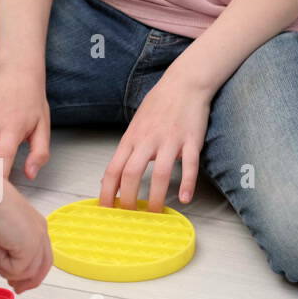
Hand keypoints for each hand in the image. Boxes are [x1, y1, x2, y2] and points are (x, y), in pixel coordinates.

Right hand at [0, 184, 51, 293]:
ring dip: (6, 270)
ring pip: (27, 272)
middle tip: (13, 287)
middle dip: (27, 281)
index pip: (42, 256)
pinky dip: (2, 266)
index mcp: (36, 226)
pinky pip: (17, 270)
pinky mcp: (29, 247)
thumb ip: (8, 250)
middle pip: (42, 267)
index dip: (32, 273)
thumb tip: (7, 269)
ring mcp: (37, 240)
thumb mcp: (1, 233)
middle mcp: (41, 232)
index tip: (17, 281)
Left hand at [99, 72, 210, 211]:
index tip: (105, 209)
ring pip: (160, 173)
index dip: (107, 192)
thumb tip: (114, 176)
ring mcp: (170, 140)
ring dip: (155, 197)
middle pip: (131, 174)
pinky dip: (187, 183)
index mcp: (131, 139)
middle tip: (129, 215)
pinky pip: (189, 165)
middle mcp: (147, 140)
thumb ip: (127, 150)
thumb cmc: (158, 106)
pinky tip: (184, 198)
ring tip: (154, 213)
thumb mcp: (135, 126)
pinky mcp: (191, 140)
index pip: (113, 169)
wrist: (184, 83)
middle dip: (127, 199)